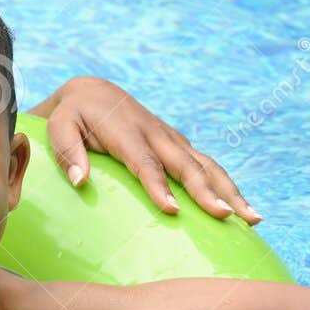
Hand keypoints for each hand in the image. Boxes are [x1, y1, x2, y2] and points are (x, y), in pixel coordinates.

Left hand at [41, 77, 260, 223]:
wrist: (92, 91)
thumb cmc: (70, 115)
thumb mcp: (57, 128)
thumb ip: (66, 152)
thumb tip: (80, 182)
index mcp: (126, 131)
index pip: (145, 162)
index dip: (158, 186)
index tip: (172, 211)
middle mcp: (155, 133)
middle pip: (187, 165)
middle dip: (209, 191)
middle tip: (227, 216)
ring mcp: (170, 138)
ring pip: (205, 164)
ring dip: (230, 190)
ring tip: (252, 218)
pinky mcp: (177, 144)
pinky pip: (205, 165)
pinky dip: (225, 185)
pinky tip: (240, 209)